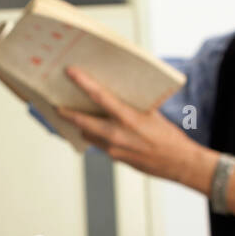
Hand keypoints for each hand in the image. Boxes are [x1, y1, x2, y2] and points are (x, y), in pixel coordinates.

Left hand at [57, 66, 213, 187]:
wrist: (178, 163)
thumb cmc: (168, 136)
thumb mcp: (152, 113)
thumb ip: (132, 105)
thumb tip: (117, 93)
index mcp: (129, 118)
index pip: (100, 97)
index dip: (83, 83)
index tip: (70, 72)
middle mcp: (117, 134)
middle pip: (82, 121)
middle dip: (66, 112)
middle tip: (56, 104)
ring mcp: (113, 148)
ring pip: (87, 134)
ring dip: (80, 125)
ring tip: (72, 114)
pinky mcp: (114, 158)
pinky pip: (97, 143)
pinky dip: (93, 134)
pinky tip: (92, 128)